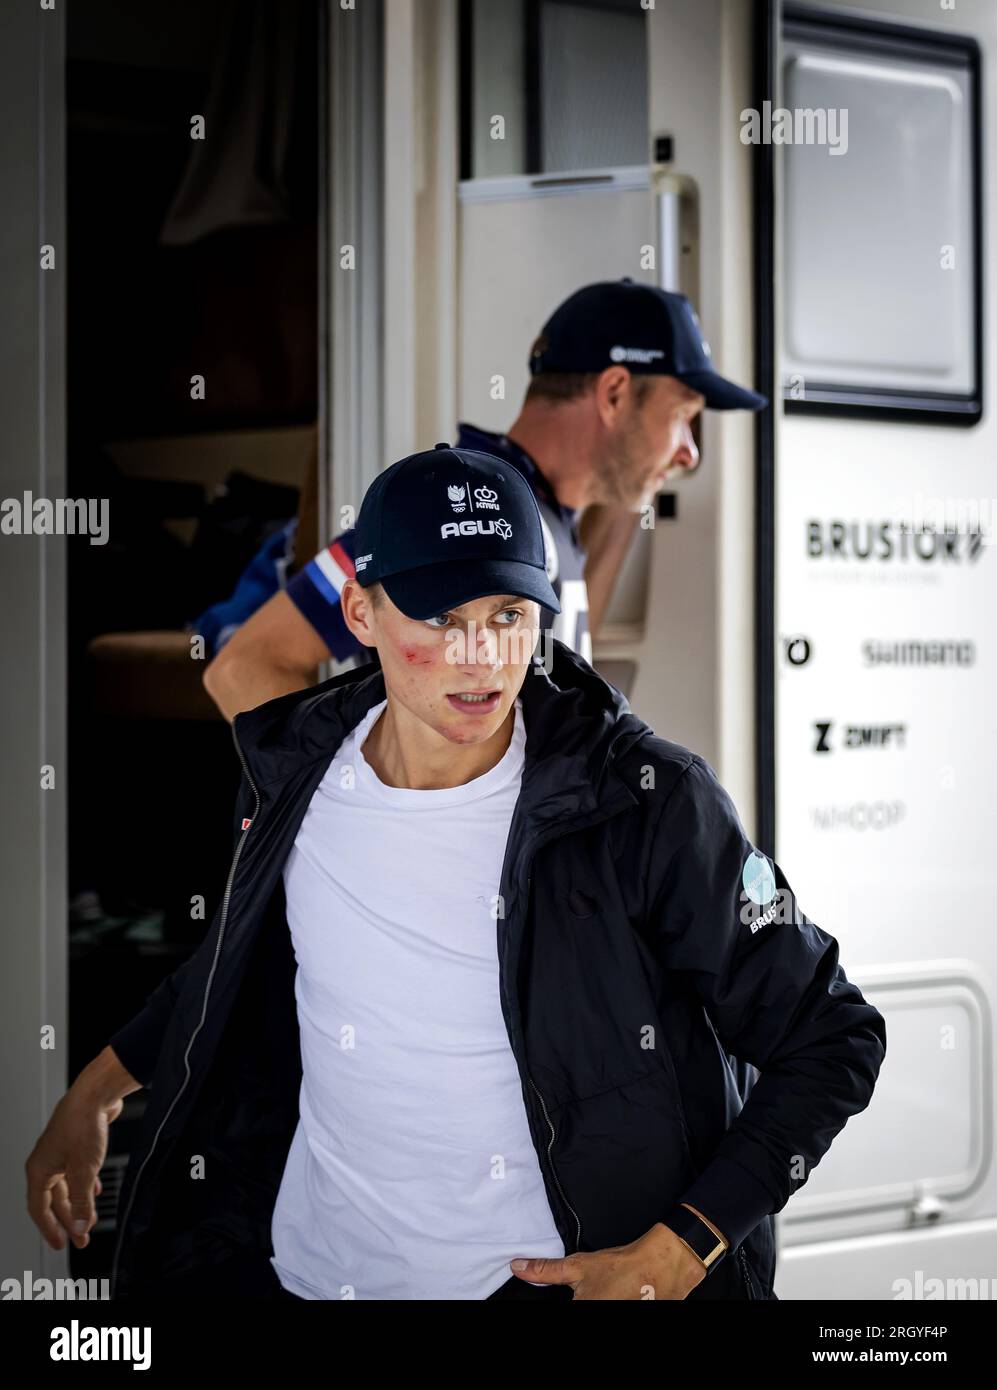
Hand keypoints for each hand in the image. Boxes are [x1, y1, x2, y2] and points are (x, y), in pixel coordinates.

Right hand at [25, 1047, 138, 1250]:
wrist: (95, 1094)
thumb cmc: (82, 1125)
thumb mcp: (83, 1171)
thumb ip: (80, 1202)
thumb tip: (78, 1227)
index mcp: (39, 1170)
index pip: (39, 1209)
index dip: (49, 1228)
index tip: (60, 1243)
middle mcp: (46, 1162)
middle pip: (54, 1200)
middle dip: (68, 1220)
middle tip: (80, 1237)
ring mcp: (60, 1152)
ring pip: (67, 1186)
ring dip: (78, 1203)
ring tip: (89, 1218)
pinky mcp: (75, 1144)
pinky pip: (76, 1171)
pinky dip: (85, 1184)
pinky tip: (94, 1190)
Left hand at [509, 1221, 709, 1299]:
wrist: (663, 1266)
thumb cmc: (622, 1267)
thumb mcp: (578, 1266)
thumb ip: (545, 1271)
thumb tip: (517, 1267)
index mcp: (581, 1310)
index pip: (566, 1309)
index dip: (572, 1298)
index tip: (580, 1292)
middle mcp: (597, 1316)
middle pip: (582, 1307)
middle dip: (584, 1299)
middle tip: (600, 1288)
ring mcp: (615, 1319)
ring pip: (596, 1310)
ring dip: (599, 1300)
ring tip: (611, 1291)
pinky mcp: (632, 1319)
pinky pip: (610, 1309)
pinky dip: (613, 1300)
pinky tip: (619, 1295)